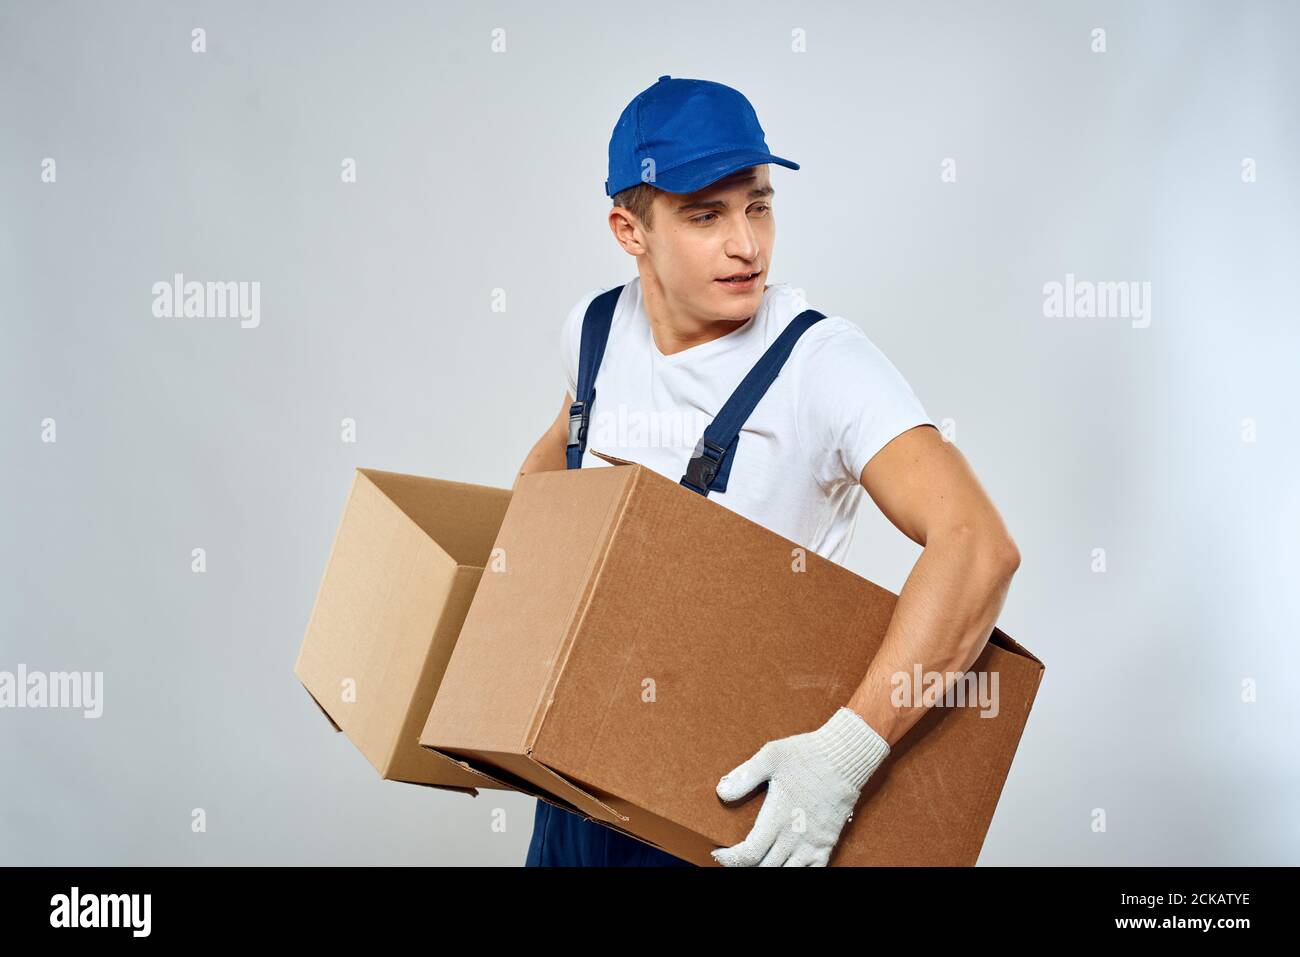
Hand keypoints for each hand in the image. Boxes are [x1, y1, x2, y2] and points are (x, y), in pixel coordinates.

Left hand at [711, 707, 889, 866]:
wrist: (845, 758)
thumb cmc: (807, 755)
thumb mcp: (771, 756)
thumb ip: (745, 775)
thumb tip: (721, 791)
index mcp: (777, 817)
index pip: (748, 854)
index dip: (730, 860)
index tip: (719, 853)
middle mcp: (794, 836)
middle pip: (765, 867)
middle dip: (745, 866)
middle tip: (735, 858)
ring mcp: (812, 843)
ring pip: (787, 872)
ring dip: (768, 870)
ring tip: (757, 862)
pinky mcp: (827, 844)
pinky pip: (814, 872)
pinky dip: (798, 873)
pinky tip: (786, 866)